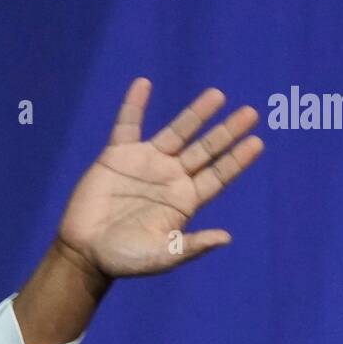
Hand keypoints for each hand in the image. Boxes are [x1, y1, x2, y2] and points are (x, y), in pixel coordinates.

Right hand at [57, 79, 262, 279]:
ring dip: (196, 113)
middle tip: (251, 114)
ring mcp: (146, 164)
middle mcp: (170, 178)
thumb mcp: (161, 257)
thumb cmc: (124, 259)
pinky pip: (128, 124)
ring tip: (218, 95)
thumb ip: (191, 246)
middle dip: (226, 132)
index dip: (237, 160)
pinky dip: (134, 104)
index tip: (257, 142)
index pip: (217, 176)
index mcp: (184, 201)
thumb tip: (226, 238)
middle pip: (205, 150)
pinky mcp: (118, 156)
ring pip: (177, 132)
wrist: (85, 252)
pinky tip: (144, 84)